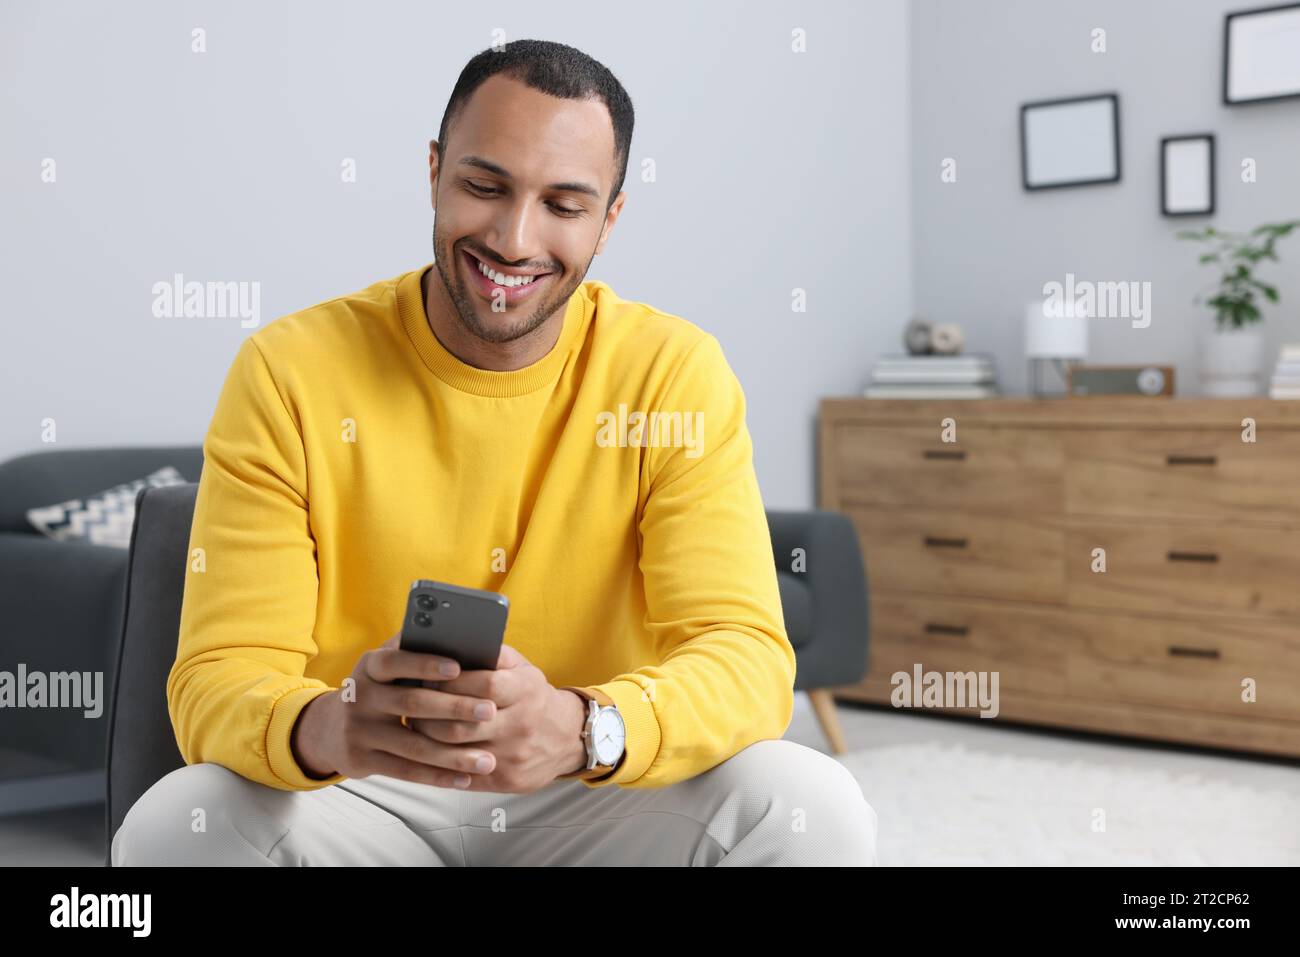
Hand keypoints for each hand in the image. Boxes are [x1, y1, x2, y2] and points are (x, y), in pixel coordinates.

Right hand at [290, 633, 500, 788]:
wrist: (331, 729)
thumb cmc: (379, 690)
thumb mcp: (386, 666)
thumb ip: (414, 650)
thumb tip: (460, 636)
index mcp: (370, 667)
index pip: (396, 661)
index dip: (426, 664)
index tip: (458, 667)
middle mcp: (361, 697)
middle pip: (413, 703)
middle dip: (455, 707)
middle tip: (490, 712)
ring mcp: (359, 731)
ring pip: (414, 745)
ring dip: (454, 755)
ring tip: (487, 759)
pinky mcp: (361, 760)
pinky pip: (405, 771)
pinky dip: (437, 777)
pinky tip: (465, 779)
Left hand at [408, 643, 588, 792]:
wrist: (567, 738)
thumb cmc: (533, 696)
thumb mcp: (523, 669)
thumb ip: (493, 655)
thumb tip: (454, 642)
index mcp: (526, 690)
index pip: (484, 685)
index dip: (451, 681)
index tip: (426, 676)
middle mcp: (522, 724)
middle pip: (463, 722)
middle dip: (430, 712)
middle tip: (409, 702)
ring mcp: (513, 756)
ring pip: (457, 751)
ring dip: (427, 738)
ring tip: (413, 723)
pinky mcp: (506, 780)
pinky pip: (462, 775)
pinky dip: (438, 763)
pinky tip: (426, 750)